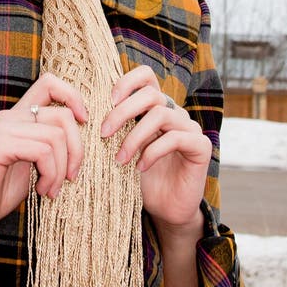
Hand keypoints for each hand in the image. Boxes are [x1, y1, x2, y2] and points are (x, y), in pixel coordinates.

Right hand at [0, 73, 86, 233]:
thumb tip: (85, 129)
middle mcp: (10, 115)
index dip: (72, 96)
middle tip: (70, 177)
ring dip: (61, 170)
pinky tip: (41, 189)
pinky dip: (50, 174)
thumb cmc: (4, 188)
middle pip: (63, 116)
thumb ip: (52, 141)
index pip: (49, 82)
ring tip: (50, 188)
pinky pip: (42, 151)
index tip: (83, 121)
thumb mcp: (35, 161)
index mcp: (19, 115)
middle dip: (76, 150)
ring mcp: (3, 128)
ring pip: (55, 137)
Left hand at [100, 65, 212, 228]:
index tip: (108, 102)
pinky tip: (140, 168)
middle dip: (122, 112)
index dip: (127, 82)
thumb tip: (86, 110)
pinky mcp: (200, 146)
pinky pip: (174, 138)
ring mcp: (190, 128)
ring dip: (134, 136)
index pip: (146, 76)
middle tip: (104, 134)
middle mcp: (175, 112)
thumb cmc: (140, 177)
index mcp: (156, 106)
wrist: (165, 210)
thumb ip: (114, 127)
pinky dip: (152, 152)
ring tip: (119, 158)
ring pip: (160, 114)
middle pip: (150, 94)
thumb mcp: (122, 147)